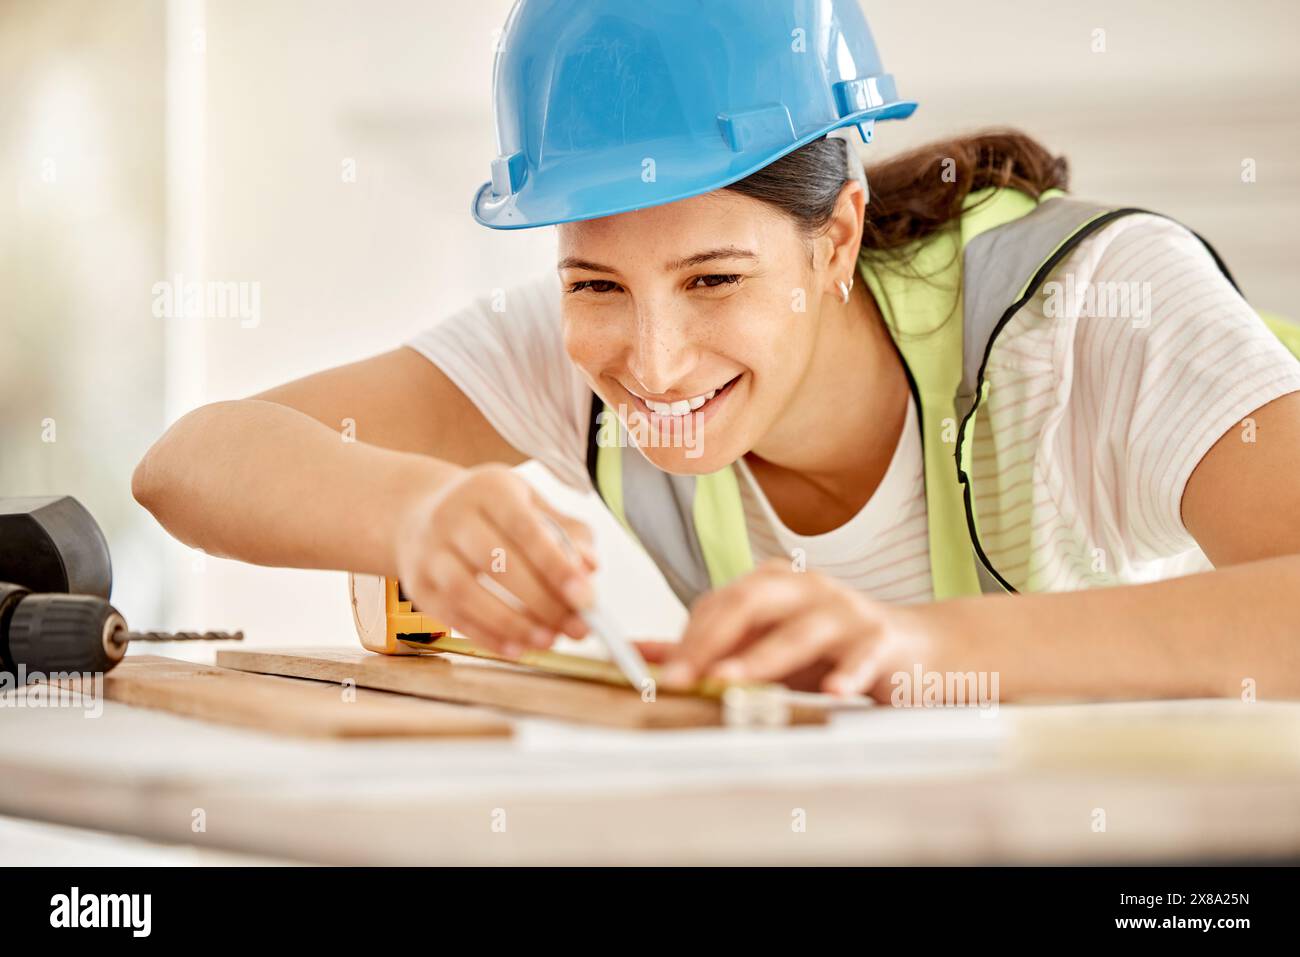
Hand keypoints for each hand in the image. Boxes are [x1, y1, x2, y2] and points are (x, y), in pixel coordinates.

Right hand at [394, 464, 597, 656]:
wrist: (421, 514)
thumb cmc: (492, 513)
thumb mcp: (529, 504)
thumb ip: (567, 532)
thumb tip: (590, 567)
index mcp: (489, 489)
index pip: (525, 528)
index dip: (556, 565)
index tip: (586, 596)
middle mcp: (452, 515)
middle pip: (497, 563)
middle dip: (543, 602)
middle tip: (577, 627)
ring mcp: (429, 552)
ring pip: (468, 593)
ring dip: (513, 623)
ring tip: (549, 641)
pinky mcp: (418, 586)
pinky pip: (453, 617)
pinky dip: (488, 637)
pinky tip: (518, 648)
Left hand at [649, 559, 936, 697]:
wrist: (914, 650)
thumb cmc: (832, 648)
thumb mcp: (767, 645)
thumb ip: (709, 650)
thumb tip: (643, 655)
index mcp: (776, 585)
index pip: (721, 603)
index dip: (689, 637)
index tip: (664, 673)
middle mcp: (807, 589)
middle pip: (752, 602)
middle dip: (711, 640)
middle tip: (683, 678)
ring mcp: (846, 611)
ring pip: (801, 629)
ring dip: (763, 657)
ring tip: (732, 680)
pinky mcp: (882, 640)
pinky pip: (862, 655)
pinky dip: (847, 673)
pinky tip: (832, 691)